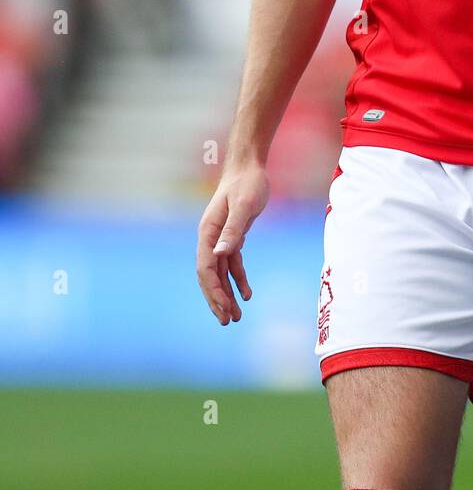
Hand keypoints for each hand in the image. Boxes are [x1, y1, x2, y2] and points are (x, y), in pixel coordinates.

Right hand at [196, 162, 269, 324]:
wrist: (250, 167)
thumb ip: (232, 230)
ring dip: (227, 294)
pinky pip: (232, 264)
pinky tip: (247, 294)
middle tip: (227, 322)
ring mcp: (220, 238)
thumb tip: (220, 253)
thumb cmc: (247, 183)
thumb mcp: (243, 205)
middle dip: (217, 300)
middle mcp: (210, 238)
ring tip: (236, 316)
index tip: (225, 308)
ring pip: (220, 273)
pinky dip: (238, 279)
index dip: (214, 290)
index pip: (206, 268)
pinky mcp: (232, 237)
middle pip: (209, 276)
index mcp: (207, 232)